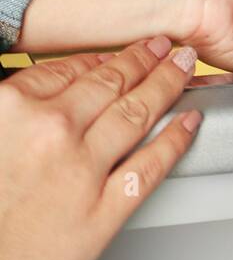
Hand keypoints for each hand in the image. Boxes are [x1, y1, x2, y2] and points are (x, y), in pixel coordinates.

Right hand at [0, 37, 201, 259]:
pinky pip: (150, 166)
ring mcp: (81, 170)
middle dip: (142, 58)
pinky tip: (188, 123)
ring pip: (137, 112)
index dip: (100, 58)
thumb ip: (17, 111)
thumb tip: (47, 90)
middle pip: (110, 82)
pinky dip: (176, 139)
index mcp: (12, 109)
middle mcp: (51, 132)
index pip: (68, 68)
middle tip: (161, 46)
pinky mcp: (102, 213)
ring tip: (182, 67)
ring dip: (167, 83)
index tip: (114, 55)